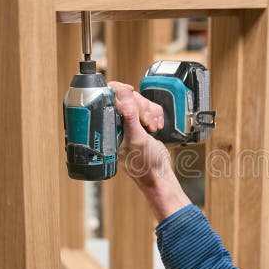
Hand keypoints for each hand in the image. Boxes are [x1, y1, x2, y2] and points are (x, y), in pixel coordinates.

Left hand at [110, 81, 190, 220]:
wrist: (159, 175)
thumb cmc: (144, 165)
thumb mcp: (137, 139)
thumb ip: (129, 118)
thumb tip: (123, 98)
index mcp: (109, 127)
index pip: (110, 99)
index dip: (120, 93)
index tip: (131, 93)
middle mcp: (117, 124)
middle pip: (128, 98)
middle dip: (141, 107)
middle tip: (145, 122)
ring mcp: (130, 124)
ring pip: (140, 103)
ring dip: (150, 113)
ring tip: (151, 127)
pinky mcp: (141, 124)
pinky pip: (149, 110)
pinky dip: (155, 116)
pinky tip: (155, 126)